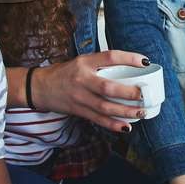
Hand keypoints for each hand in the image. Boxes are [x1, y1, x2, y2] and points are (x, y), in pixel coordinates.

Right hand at [32, 51, 149, 132]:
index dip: (128, 58)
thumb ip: (100, 64)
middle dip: (129, 92)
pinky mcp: (78, 111)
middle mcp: (82, 79)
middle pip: (108, 87)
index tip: (145, 61)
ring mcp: (79, 97)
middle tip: (143, 94)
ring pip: (105, 107)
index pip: (109, 57)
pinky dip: (113, 124)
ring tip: (141, 112)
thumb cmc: (64, 73)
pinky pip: (98, 119)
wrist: (40, 87)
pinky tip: (126, 127)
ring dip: (125, 111)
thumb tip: (129, 68)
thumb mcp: (81, 61)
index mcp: (85, 62)